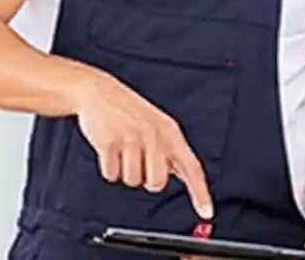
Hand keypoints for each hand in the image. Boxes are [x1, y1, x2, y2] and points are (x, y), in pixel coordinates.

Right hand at [73, 66, 213, 219]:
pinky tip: (109, 151)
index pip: (192, 168)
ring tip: (122, 152)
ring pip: (133, 181)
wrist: (98, 92)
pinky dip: (109, 169)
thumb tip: (183, 175)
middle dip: (147, 179)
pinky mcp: (109, 143)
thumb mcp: (158, 124)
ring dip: (125, 173)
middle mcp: (153, 135)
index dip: (200, 193)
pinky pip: (111, 175)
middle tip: (139, 162)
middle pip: (157, 182)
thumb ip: (170, 149)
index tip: (206, 212)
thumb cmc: (129, 110)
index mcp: (170, 132)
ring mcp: (131, 139)